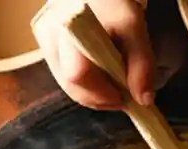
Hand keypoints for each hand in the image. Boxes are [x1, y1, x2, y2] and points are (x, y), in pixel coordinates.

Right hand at [34, 0, 154, 108]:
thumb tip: (144, 101)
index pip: (78, 74)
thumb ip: (141, 64)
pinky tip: (99, 76)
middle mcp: (50, 34)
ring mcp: (44, 40)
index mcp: (71, 27)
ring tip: (113, 86)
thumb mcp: (134, 27)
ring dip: (92, 93)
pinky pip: (63, 75)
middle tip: (122, 97)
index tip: (124, 98)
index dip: (102, 94)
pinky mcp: (45, 45)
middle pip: (70, 84)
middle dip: (99, 98)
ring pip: (66, 84)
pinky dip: (84, 83)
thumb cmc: (114, 2)